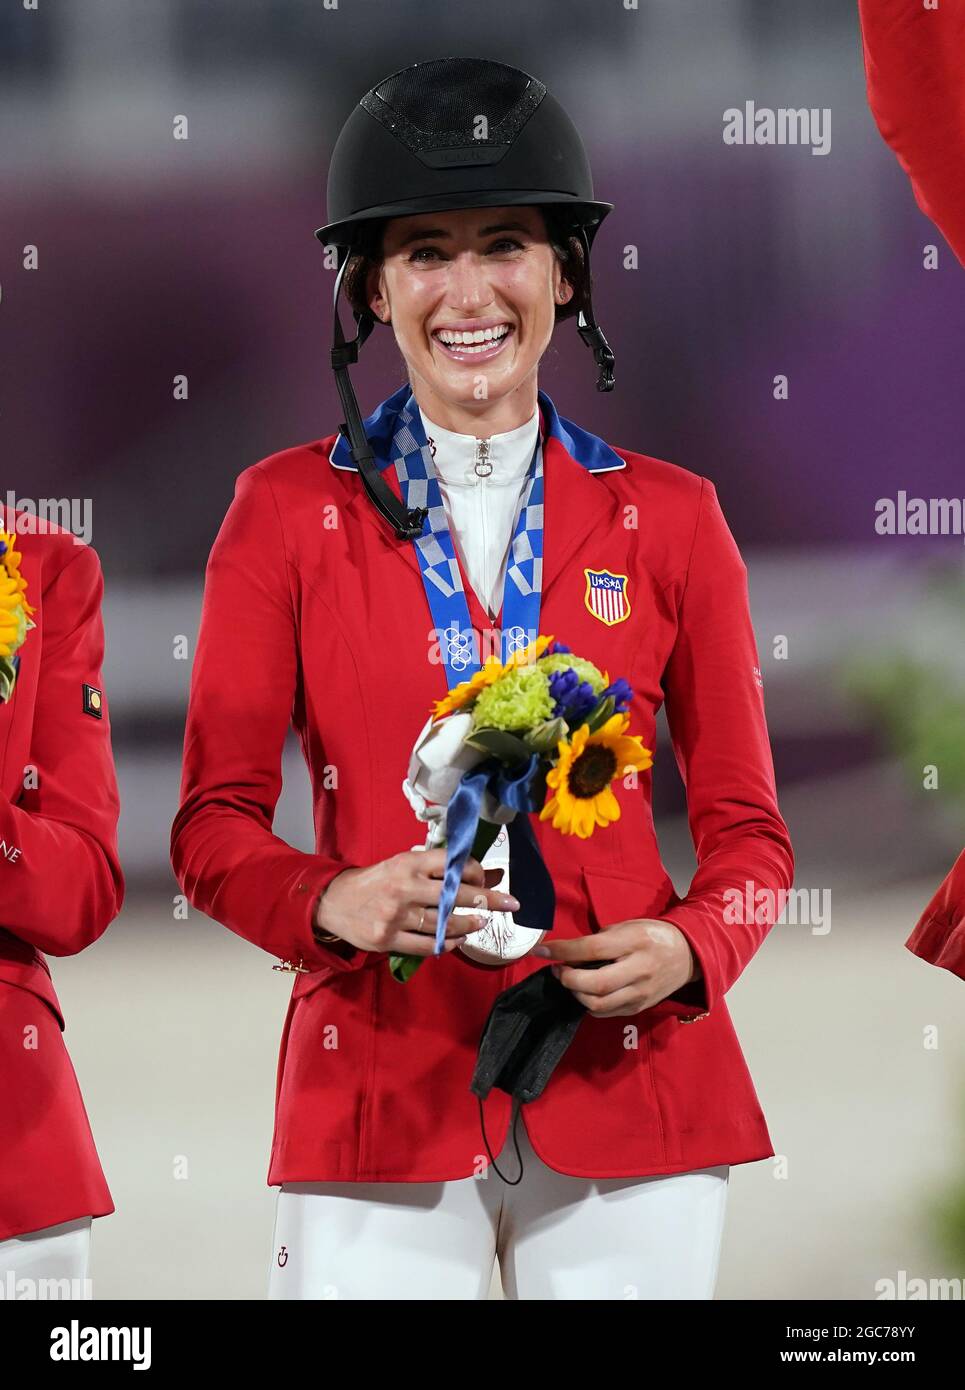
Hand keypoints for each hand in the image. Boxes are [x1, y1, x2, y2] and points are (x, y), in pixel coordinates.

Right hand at [314, 849, 515, 956]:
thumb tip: (487, 873)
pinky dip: (447, 944)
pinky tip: (457, 940)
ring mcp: (396, 916)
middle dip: (489, 899)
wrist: (335, 901)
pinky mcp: (388, 939)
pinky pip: (426, 946)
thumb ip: (439, 870)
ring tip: (481, 923)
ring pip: (443, 923)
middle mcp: (404, 887)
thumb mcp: (404, 864)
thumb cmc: (377, 880)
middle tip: (511, 904)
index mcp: (409, 864)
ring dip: (469, 924)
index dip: (475, 872)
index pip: (451, 864)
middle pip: (455, 895)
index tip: (486, 879)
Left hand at [533, 918, 699, 1017]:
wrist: (688, 955)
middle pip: (594, 984)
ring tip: (571, 981)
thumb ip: (599, 940)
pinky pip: (606, 1013)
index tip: (541, 951)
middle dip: (567, 979)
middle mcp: (638, 970)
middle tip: (558, 969)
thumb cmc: (652, 935)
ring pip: (598, 1005)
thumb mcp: (627, 927)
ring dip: (576, 994)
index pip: (591, 949)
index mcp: (634, 942)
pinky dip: (589, 1004)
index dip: (561, 951)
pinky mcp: (639, 1008)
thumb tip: (569, 954)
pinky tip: (586, 992)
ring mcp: (640, 993)